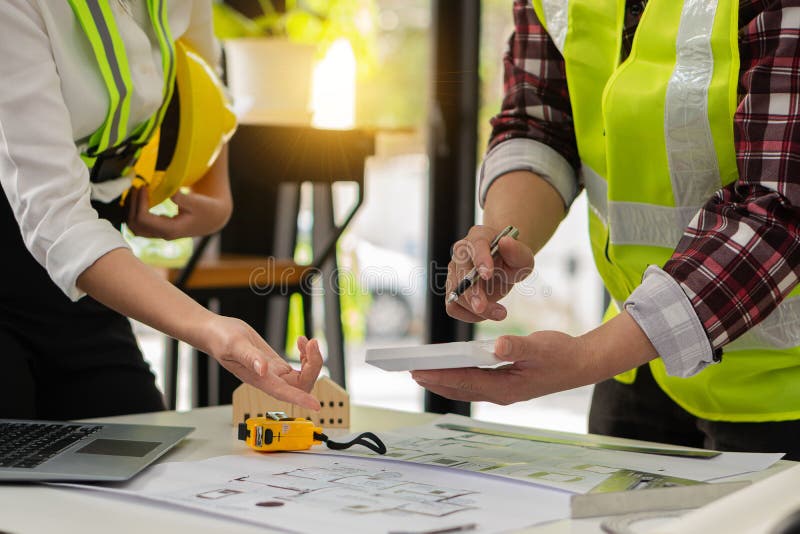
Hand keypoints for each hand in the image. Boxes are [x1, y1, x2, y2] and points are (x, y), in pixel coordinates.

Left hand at [125, 186, 231, 239]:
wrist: (214, 219)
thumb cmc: (207, 209)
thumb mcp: (197, 202)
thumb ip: (181, 198)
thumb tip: (168, 191)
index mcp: (171, 229)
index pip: (144, 219)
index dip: (140, 202)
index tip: (144, 186)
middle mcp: (164, 234)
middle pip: (135, 225)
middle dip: (132, 206)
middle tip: (137, 188)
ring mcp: (161, 233)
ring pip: (135, 228)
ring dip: (131, 210)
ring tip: (135, 192)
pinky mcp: (160, 229)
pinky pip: (140, 225)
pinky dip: (135, 212)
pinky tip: (140, 199)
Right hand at [199, 315, 322, 409]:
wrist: (217, 333)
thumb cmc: (220, 340)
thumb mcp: (234, 345)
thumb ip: (250, 358)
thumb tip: (264, 369)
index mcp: (260, 380)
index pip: (284, 394)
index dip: (301, 400)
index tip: (316, 406)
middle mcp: (269, 380)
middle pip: (301, 385)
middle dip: (313, 366)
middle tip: (311, 343)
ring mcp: (274, 374)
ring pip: (303, 377)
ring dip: (312, 360)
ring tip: (308, 341)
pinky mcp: (277, 365)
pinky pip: (299, 367)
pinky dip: (306, 355)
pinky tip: (301, 342)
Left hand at [410, 331, 591, 404]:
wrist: (580, 363)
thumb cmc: (561, 354)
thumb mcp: (540, 347)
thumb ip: (517, 346)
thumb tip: (497, 346)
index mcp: (507, 388)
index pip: (465, 382)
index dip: (440, 376)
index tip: (419, 371)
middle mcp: (501, 393)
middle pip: (459, 388)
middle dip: (434, 380)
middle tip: (409, 371)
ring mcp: (502, 390)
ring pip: (464, 387)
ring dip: (442, 379)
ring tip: (420, 371)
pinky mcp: (504, 383)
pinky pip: (473, 381)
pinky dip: (456, 375)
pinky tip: (446, 367)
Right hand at [446, 225, 534, 322]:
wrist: (505, 265)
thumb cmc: (512, 258)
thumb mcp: (523, 256)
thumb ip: (516, 251)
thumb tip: (505, 242)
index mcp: (478, 237)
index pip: (475, 246)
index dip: (480, 260)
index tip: (487, 275)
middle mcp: (461, 253)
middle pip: (460, 273)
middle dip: (471, 291)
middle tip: (483, 307)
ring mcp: (454, 272)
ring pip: (455, 293)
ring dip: (473, 308)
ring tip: (500, 313)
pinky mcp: (453, 290)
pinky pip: (453, 307)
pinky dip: (468, 315)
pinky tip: (487, 314)